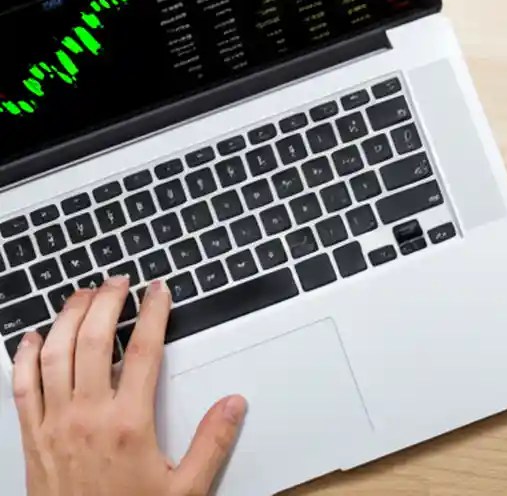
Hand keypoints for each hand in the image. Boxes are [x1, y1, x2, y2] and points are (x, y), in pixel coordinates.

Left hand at [13, 276, 246, 495]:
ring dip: (67, 318)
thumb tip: (234, 404)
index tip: (158, 291)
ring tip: (82, 296)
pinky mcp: (31, 440)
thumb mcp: (185, 490)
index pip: (142, 352)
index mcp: (128, 425)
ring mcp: (53, 426)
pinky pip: (21, 387)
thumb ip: (211, 443)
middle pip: (92, 342)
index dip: (152, 314)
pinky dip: (25, 356)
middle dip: (105, 303)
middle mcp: (86, 418)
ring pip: (53, 355)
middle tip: (118, 282)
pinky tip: (34, 337)